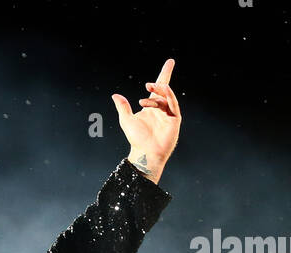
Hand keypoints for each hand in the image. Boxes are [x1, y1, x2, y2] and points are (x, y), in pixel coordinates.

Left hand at [112, 58, 180, 183]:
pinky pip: (173, 105)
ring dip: (160, 91)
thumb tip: (115, 95)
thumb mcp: (126, 120)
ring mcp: (169, 114)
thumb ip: (122, 107)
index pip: (159, 88)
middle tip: (148, 84)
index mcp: (152, 107)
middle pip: (165, 89)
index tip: (170, 62)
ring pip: (167, 97)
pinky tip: (160, 95)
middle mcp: (162, 108)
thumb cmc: (136, 138)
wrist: (145, 152)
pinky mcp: (175, 120)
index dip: (164, 74)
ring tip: (150, 89)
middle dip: (160, 82)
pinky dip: (168, 98)